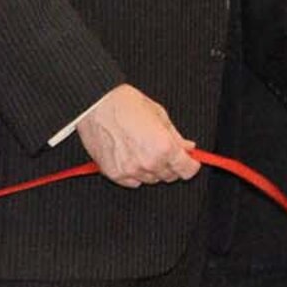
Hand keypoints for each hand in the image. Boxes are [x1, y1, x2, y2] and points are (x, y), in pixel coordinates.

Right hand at [79, 83, 200, 186]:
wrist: (96, 105)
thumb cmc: (125, 104)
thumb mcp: (159, 114)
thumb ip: (175, 136)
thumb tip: (187, 147)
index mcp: (164, 147)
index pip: (187, 170)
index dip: (191, 164)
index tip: (190, 161)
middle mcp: (149, 163)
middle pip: (170, 176)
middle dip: (171, 165)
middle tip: (163, 150)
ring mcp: (131, 170)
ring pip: (151, 180)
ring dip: (152, 169)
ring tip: (143, 149)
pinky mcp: (115, 174)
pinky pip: (133, 182)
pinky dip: (135, 173)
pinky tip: (131, 156)